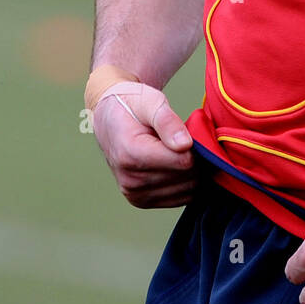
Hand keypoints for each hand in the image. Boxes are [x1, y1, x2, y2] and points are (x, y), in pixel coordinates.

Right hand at [92, 82, 195, 207]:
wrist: (110, 119)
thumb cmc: (132, 105)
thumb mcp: (150, 101)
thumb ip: (168, 122)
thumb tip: (185, 145)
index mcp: (131, 154)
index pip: (183, 161)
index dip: (194, 146)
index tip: (186, 132)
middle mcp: (130, 180)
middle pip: (187, 177)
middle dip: (194, 158)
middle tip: (182, 140)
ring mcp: (135, 194)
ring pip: (187, 190)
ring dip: (191, 171)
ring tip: (176, 151)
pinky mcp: (142, 201)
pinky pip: (181, 198)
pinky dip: (185, 183)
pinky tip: (174, 165)